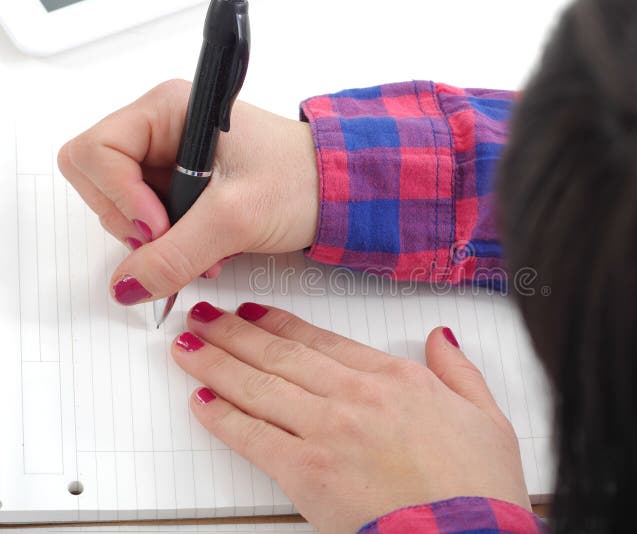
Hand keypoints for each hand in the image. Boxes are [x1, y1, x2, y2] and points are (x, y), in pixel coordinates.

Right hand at [58, 80, 318, 304]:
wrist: (340, 194)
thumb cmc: (303, 180)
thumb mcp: (235, 218)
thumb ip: (175, 254)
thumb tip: (126, 284)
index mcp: (167, 110)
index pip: (95, 152)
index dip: (117, 196)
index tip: (158, 227)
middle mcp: (161, 129)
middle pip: (99, 181)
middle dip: (133, 222)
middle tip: (177, 240)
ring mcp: (170, 160)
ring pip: (123, 208)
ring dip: (157, 241)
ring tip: (206, 249)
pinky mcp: (184, 188)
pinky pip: (152, 222)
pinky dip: (173, 245)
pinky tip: (208, 250)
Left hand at [171, 302, 530, 532]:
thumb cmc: (478, 489)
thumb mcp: (486, 417)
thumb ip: (458, 370)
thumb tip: (440, 337)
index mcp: (396, 378)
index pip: (322, 340)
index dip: (281, 324)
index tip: (255, 313)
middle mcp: (355, 396)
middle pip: (281, 355)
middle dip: (235, 332)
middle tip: (205, 315)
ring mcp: (328, 431)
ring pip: (260, 386)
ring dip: (218, 362)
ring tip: (189, 345)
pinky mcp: (308, 473)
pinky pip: (254, 437)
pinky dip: (224, 417)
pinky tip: (202, 402)